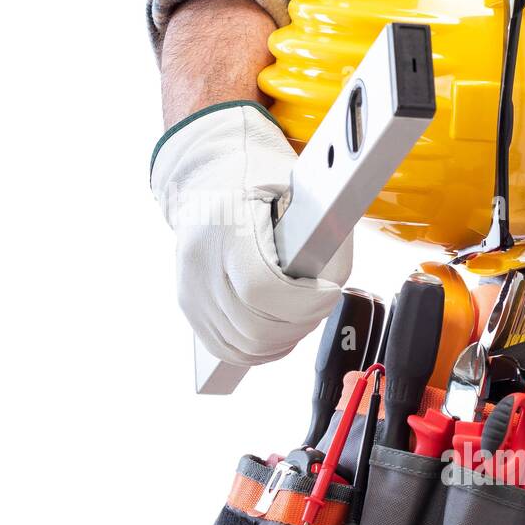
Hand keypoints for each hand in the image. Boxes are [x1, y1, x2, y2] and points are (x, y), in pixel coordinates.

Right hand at [151, 103, 351, 364]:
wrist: (209, 175)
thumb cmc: (258, 178)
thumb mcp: (298, 187)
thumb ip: (324, 231)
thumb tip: (334, 278)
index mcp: (224, 225)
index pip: (262, 290)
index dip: (304, 301)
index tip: (327, 290)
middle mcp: (199, 262)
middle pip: (255, 328)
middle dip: (299, 323)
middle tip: (320, 302)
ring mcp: (190, 289)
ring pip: (244, 346)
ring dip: (283, 339)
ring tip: (301, 313)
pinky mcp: (189, 305)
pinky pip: (227, 348)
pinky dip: (259, 348)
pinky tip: (277, 328)